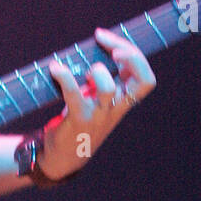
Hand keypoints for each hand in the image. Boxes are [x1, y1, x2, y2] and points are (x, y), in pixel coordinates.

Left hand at [38, 27, 156, 178]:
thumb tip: (97, 47)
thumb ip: (103, 79)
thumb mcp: (98, 100)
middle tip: (105, 43)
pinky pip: (73, 93)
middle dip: (127, 53)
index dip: (136, 57)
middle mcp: (116, 108)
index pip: (146, 78)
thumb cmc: (81, 119)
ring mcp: (98, 115)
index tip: (114, 44)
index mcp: (124, 101)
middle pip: (141, 79)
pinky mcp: (78, 119)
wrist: (65, 157)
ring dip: (96, 71)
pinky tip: (55, 68)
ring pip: (107, 88)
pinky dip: (63, 76)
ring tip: (84, 71)